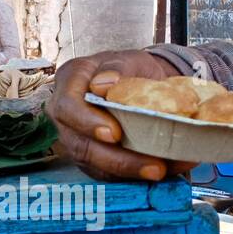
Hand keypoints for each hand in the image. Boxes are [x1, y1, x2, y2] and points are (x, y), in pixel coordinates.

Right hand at [49, 49, 190, 181]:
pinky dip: (136, 174)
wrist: (137, 83)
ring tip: (161, 170)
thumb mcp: (127, 59)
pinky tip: (165, 170)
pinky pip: (109, 174)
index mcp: (70, 84)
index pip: (68, 108)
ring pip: (95, 166)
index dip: (88, 123)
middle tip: (152, 166)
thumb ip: (117, 67)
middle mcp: (66, 116)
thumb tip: (105, 83)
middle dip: (117, 160)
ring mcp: (77, 140)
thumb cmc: (127, 70)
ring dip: (130, 171)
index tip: (114, 134)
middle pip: (81, 145)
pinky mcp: (92, 159)